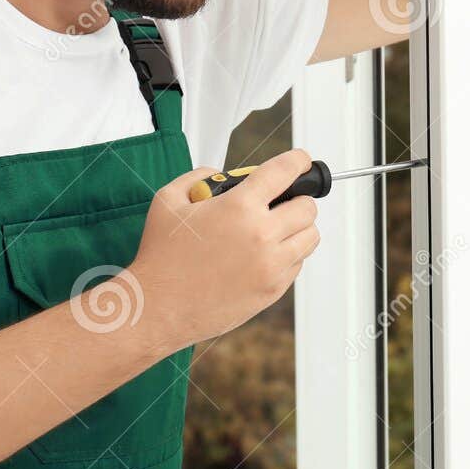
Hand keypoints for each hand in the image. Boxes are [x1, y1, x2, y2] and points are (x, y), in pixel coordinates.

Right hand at [129, 149, 322, 343]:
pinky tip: (264, 254)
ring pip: (310, 237)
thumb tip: (221, 175)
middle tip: (280, 202)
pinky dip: (289, 255)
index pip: (285, 171)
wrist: (158, 307)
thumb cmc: (161, 257)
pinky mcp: (272, 290)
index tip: (301, 161)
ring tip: (276, 229)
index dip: (298, 160)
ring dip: (298, 228)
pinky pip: (298, 264)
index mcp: (238, 207)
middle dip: (296, 199)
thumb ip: (199, 177)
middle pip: (308, 207)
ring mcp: (270, 266)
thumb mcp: (169, 200)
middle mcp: (261, 235)